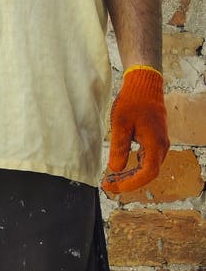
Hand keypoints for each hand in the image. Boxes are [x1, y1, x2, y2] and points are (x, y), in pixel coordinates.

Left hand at [102, 66, 168, 194]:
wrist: (144, 83)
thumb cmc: (133, 101)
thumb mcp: (120, 124)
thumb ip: (119, 148)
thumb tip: (115, 169)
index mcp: (155, 142)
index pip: (148, 173)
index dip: (131, 184)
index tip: (114, 187)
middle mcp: (161, 145)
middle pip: (148, 174)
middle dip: (128, 183)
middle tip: (107, 185)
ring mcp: (159, 143)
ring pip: (147, 169)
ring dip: (130, 177)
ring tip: (110, 180)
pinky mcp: (154, 141)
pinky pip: (146, 161)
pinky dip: (133, 168)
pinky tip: (119, 170)